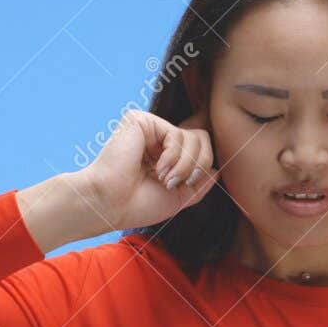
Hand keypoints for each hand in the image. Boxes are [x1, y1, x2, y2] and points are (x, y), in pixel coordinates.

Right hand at [78, 108, 216, 229]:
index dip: (201, 167)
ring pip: (194, 137)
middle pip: (201, 139)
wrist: (110, 205)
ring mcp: (149, 128)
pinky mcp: (140, 121)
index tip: (186, 186)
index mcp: (166, 155)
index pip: (200, 148)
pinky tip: (157, 169)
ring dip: (184, 166)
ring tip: (164, 179)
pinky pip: (177, 135)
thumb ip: (199, 183)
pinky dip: (173, 158)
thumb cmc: (138, 205)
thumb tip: (217, 168)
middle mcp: (157, 138)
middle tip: (175, 183)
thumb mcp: (179, 197)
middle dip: (196, 165)